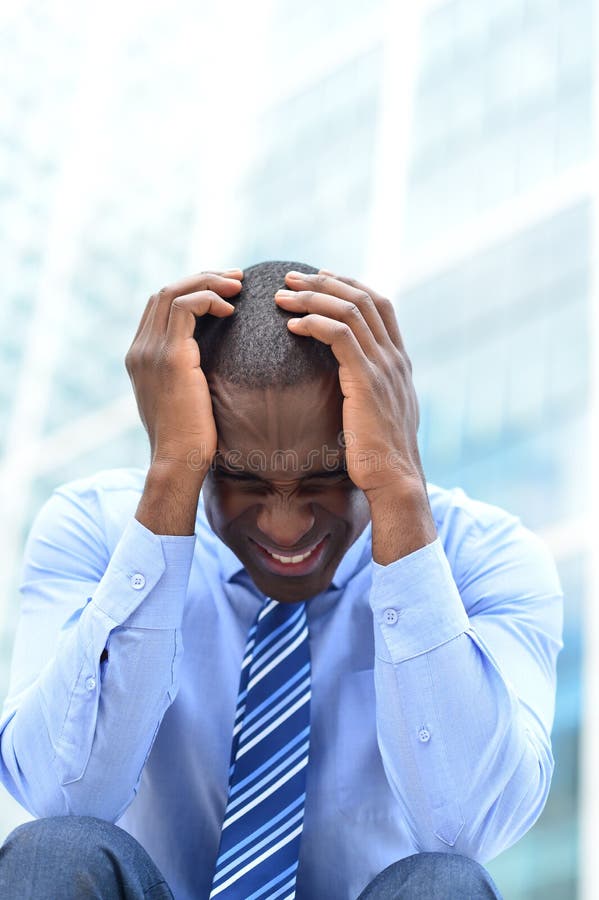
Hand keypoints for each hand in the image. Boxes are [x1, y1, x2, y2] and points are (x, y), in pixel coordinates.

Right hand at [125, 269, 242, 473]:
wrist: (178, 462)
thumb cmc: (190, 439)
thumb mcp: (183, 399)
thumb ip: (186, 374)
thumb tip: (211, 363)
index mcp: (139, 357)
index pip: (159, 306)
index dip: (191, 290)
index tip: (224, 292)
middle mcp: (139, 349)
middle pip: (165, 292)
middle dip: (203, 278)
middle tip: (237, 279)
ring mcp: (151, 351)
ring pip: (174, 292)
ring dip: (209, 282)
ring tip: (239, 285)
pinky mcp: (170, 357)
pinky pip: (187, 307)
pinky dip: (210, 299)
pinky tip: (232, 311)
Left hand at [274, 269, 423, 499]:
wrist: (394, 480)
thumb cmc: (379, 456)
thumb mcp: (379, 414)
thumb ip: (370, 391)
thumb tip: (350, 385)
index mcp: (399, 362)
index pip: (379, 305)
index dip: (349, 285)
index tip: (320, 278)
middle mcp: (395, 358)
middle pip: (364, 299)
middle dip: (325, 282)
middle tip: (292, 278)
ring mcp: (384, 368)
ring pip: (350, 312)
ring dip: (313, 298)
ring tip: (282, 295)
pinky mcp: (367, 381)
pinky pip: (339, 337)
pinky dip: (314, 323)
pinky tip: (291, 324)